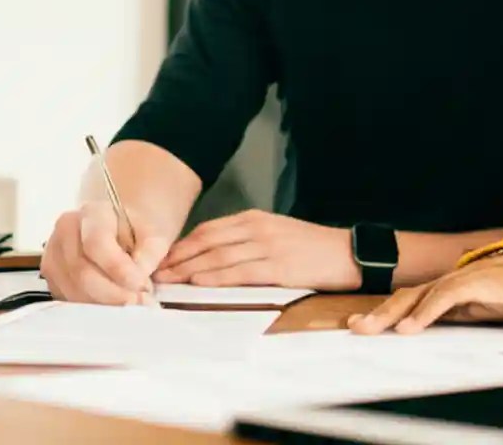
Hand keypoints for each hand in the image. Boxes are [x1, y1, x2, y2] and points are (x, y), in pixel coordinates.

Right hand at [40, 200, 173, 305]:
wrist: (121, 228)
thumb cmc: (137, 229)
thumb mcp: (154, 233)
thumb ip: (150, 254)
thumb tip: (139, 280)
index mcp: (93, 213)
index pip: (96, 243)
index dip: (119, 269)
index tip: (142, 285)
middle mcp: (66, 230)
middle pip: (81, 271)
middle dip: (113, 294)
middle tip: (140, 302)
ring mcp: (54, 254)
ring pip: (72, 290)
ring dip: (104, 305)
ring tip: (132, 304)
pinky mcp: (53, 276)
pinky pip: (68, 299)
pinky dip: (93, 308)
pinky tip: (114, 306)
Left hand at [152, 210, 359, 290]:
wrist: (350, 253)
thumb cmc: (314, 248)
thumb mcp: (277, 234)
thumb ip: (247, 241)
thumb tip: (214, 257)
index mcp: (255, 219)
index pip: (208, 230)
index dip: (181, 246)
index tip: (161, 259)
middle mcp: (258, 228)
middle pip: (207, 242)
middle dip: (177, 259)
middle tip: (153, 272)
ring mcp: (269, 246)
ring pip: (218, 257)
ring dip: (189, 271)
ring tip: (166, 282)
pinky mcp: (280, 266)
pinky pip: (241, 271)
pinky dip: (216, 277)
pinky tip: (198, 283)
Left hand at [347, 252, 502, 334]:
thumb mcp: (478, 314)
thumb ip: (456, 322)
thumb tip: (431, 340)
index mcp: (445, 293)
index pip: (406, 301)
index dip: (382, 313)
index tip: (356, 325)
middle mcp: (447, 284)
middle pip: (405, 297)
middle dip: (378, 313)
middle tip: (353, 328)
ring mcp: (461, 280)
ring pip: (418, 295)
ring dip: (394, 314)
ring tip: (372, 329)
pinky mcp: (476, 283)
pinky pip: (446, 297)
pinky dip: (427, 312)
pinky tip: (412, 327)